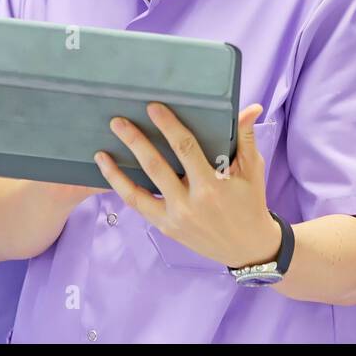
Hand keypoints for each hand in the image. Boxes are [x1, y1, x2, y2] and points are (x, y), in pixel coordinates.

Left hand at [95, 102, 276, 268]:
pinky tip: (109, 172)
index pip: (185, 148)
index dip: (168, 126)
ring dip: (118, 168)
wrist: (247, 248)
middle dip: (135, 141)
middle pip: (155, 165)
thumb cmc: (250, 202)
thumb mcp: (252, 169)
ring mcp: (175, 217)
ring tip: (103, 150)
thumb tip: (251, 107)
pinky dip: (121, 188)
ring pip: (139, 190)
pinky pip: (139, 205)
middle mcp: (190, 202)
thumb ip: (246, 137)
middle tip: (118, 121)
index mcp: (212, 184)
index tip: (152, 108)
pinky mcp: (166, 227)